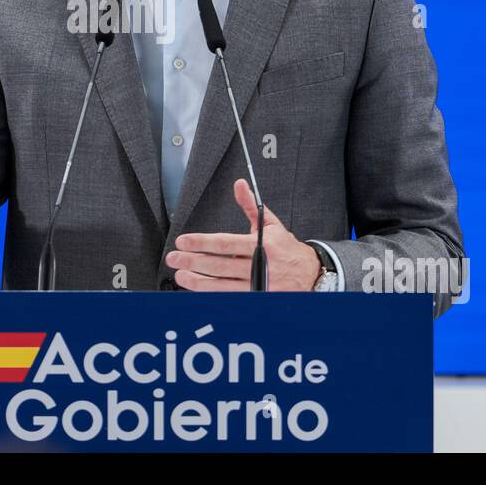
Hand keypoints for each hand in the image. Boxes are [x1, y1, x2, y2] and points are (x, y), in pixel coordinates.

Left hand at [164, 179, 321, 290]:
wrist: (311, 274)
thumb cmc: (287, 249)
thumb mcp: (271, 224)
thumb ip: (250, 205)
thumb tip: (239, 184)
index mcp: (260, 244)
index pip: (225, 244)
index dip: (201, 242)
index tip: (184, 241)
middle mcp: (258, 266)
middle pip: (219, 265)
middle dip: (193, 262)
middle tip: (174, 258)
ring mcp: (258, 285)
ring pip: (221, 286)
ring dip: (197, 281)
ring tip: (181, 275)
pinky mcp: (258, 299)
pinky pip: (230, 298)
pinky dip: (212, 294)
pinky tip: (198, 289)